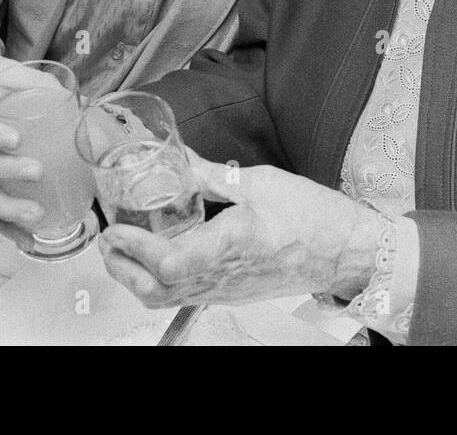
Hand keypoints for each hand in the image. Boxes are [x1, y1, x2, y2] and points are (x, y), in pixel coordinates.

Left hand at [98, 157, 385, 307]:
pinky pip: (187, 296)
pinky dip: (162, 281)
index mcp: (230, 245)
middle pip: (156, 291)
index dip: (133, 248)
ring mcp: (227, 290)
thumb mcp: (259, 182)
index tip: (115, 227)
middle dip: (121, 268)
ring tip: (124, 248)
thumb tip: (177, 158)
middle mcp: (224, 276)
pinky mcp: (233, 294)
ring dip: (137, 277)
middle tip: (108, 240)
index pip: (167, 263)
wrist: (348, 250)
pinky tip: (162, 255)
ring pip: (168, 298)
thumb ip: (210, 174)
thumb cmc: (314, 218)